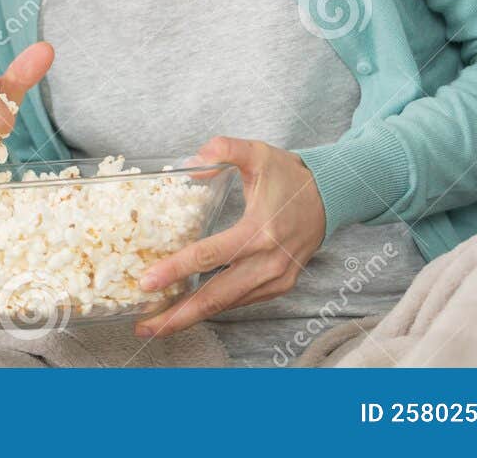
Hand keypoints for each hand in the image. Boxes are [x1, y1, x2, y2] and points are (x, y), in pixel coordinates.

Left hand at [134, 136, 326, 338]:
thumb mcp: (256, 152)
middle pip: (216, 297)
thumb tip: (190, 165)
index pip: (209, 256)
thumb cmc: (289, 176)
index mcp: (259, 231)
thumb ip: (223, 149)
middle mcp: (268, 263)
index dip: (176, 270)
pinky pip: (241, 301)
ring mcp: (276, 279)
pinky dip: (214, 307)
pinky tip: (188, 309)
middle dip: (178, 316)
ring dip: (191, 317)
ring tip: (157, 325)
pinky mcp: (279, 286)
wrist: (331, 196)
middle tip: (145, 327)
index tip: (147, 282)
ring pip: (227, 305)